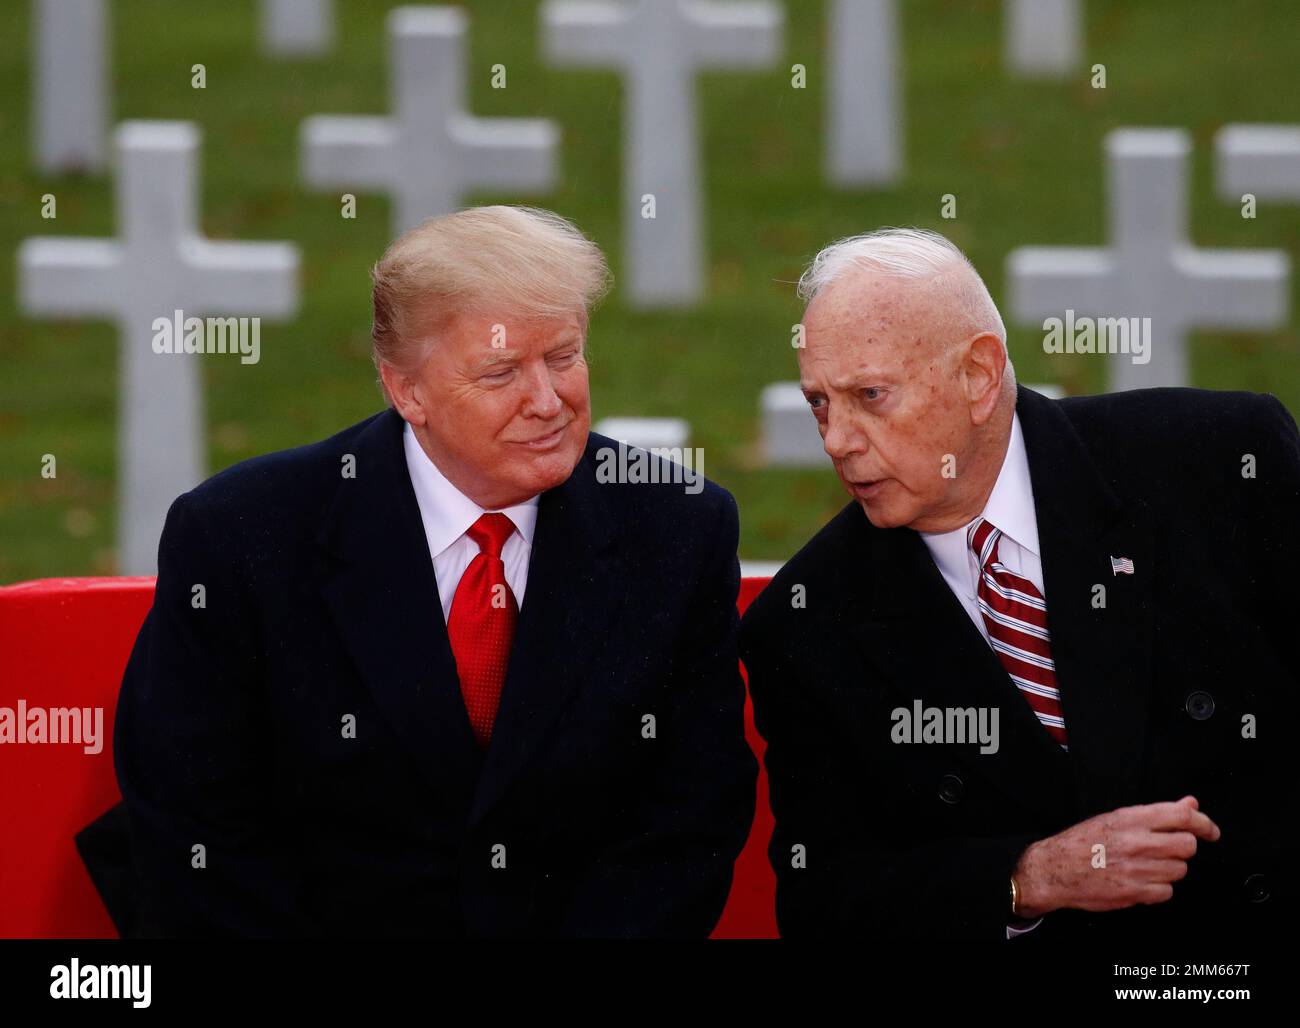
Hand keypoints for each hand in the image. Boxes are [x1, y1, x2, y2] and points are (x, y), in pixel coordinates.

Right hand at [1013, 795, 1220, 917]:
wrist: (1054, 869)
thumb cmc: (1081, 843)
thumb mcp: (1116, 818)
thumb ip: (1157, 813)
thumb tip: (1189, 803)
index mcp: (1132, 818)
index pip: (1183, 816)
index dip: (1204, 823)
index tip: (1211, 830)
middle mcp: (1137, 842)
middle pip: (1188, 846)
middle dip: (1182, 849)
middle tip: (1167, 849)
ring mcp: (1138, 869)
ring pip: (1180, 870)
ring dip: (1169, 869)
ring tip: (1147, 865)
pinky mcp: (1135, 892)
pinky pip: (1167, 891)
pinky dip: (1159, 889)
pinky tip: (1142, 880)